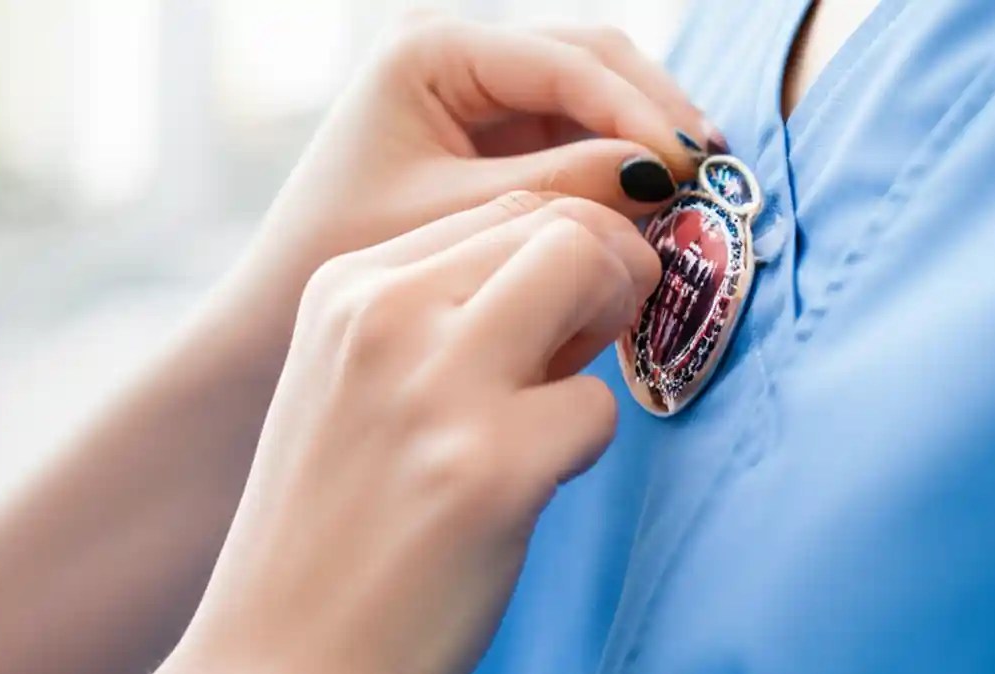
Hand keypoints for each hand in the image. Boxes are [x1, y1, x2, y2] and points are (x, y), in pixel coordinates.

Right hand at [119, 192, 659, 673]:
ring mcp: (437, 387)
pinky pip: (598, 408)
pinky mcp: (492, 469)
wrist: (279, 667)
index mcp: (345, 287)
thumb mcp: (352, 381)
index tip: (564, 310)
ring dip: (609, 332)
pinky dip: (583, 445)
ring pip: (591, 269)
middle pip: (560, 222)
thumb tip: (573, 269)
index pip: (501, 207)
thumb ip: (441, 313)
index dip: (560, 250)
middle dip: (611, 270)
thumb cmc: (332, 526)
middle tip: (595, 340)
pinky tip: (525, 487)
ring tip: (551, 407)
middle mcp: (384, 315)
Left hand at [217, 14, 714, 367]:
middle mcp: (460, 54)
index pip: (564, 61)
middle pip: (589, 60)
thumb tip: (664, 174)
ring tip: (694, 186)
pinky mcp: (494, 134)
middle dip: (653, 111)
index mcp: (432, 49)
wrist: (284, 302)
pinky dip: (615, 162)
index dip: (636, 111)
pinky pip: (574, 133)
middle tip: (710, 168)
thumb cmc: (347, 253)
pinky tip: (651, 200)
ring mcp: (481, 92)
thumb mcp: (456, 218)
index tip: (686, 166)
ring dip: (643, 135)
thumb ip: (558, 189)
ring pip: (590, 94)